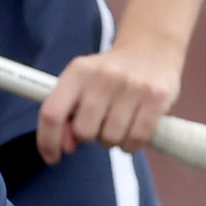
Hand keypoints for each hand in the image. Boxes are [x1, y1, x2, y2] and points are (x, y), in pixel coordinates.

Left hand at [37, 40, 180, 160]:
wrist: (151, 48)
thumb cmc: (108, 73)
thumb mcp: (80, 82)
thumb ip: (65, 112)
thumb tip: (65, 146)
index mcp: (77, 73)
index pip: (52, 114)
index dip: (48, 141)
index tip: (52, 157)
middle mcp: (103, 77)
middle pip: (84, 131)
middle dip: (88, 137)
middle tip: (98, 126)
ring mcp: (132, 86)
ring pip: (110, 138)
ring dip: (111, 141)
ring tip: (116, 125)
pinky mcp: (157, 97)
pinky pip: (137, 138)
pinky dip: (131, 145)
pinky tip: (131, 133)